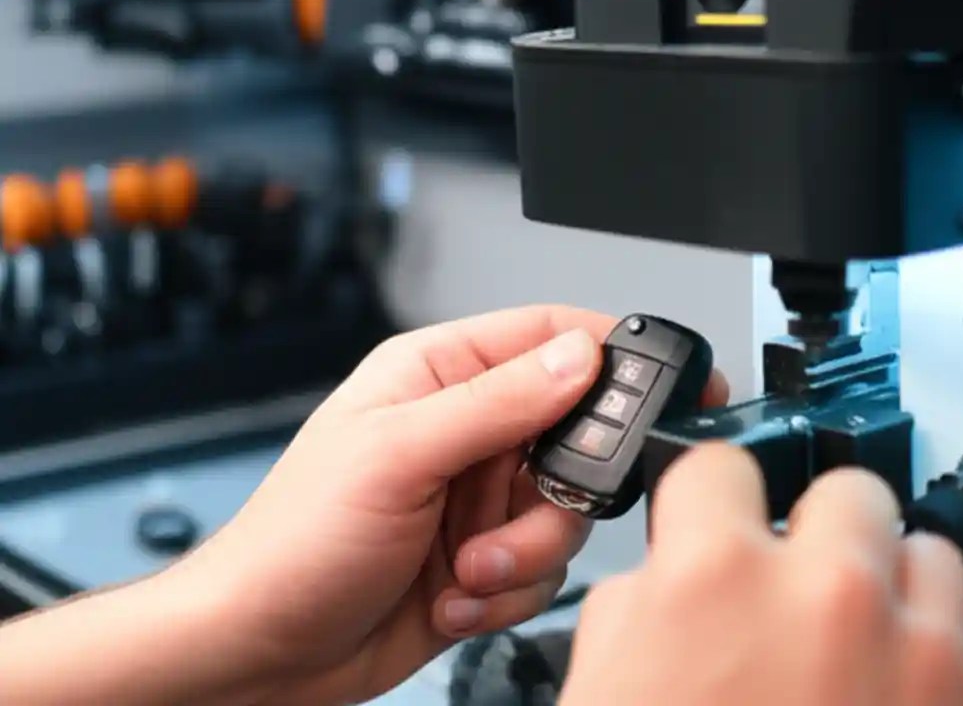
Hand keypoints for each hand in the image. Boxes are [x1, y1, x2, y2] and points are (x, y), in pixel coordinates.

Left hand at [167, 305, 728, 702]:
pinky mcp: (487, 559)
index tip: (673, 382)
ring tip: (464, 571)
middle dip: (558, 495)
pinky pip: (546, 569)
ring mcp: (479, 498)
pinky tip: (453, 599)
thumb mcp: (398, 456)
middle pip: (578, 437)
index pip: (551, 337)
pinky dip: (509, 593)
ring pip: (568, 513)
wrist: (263, 651)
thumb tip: (579, 357)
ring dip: (524, 555)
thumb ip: (497, 402)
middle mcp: (468, 431)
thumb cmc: (294, 542)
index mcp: (440, 375)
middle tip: (515, 518)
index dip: (616, 355)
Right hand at [559, 444, 962, 705]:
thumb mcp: (604, 690)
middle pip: (848, 491)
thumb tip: (671, 575)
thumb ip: (643, 606)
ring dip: (894, 594)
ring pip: (932, 557)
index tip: (716, 517)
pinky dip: (947, 676)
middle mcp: (828, 594)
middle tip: (795, 589)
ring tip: (857, 653)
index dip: (708, 498)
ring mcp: (920, 651)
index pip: (719, 464)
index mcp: (716, 578)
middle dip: (817, 532)